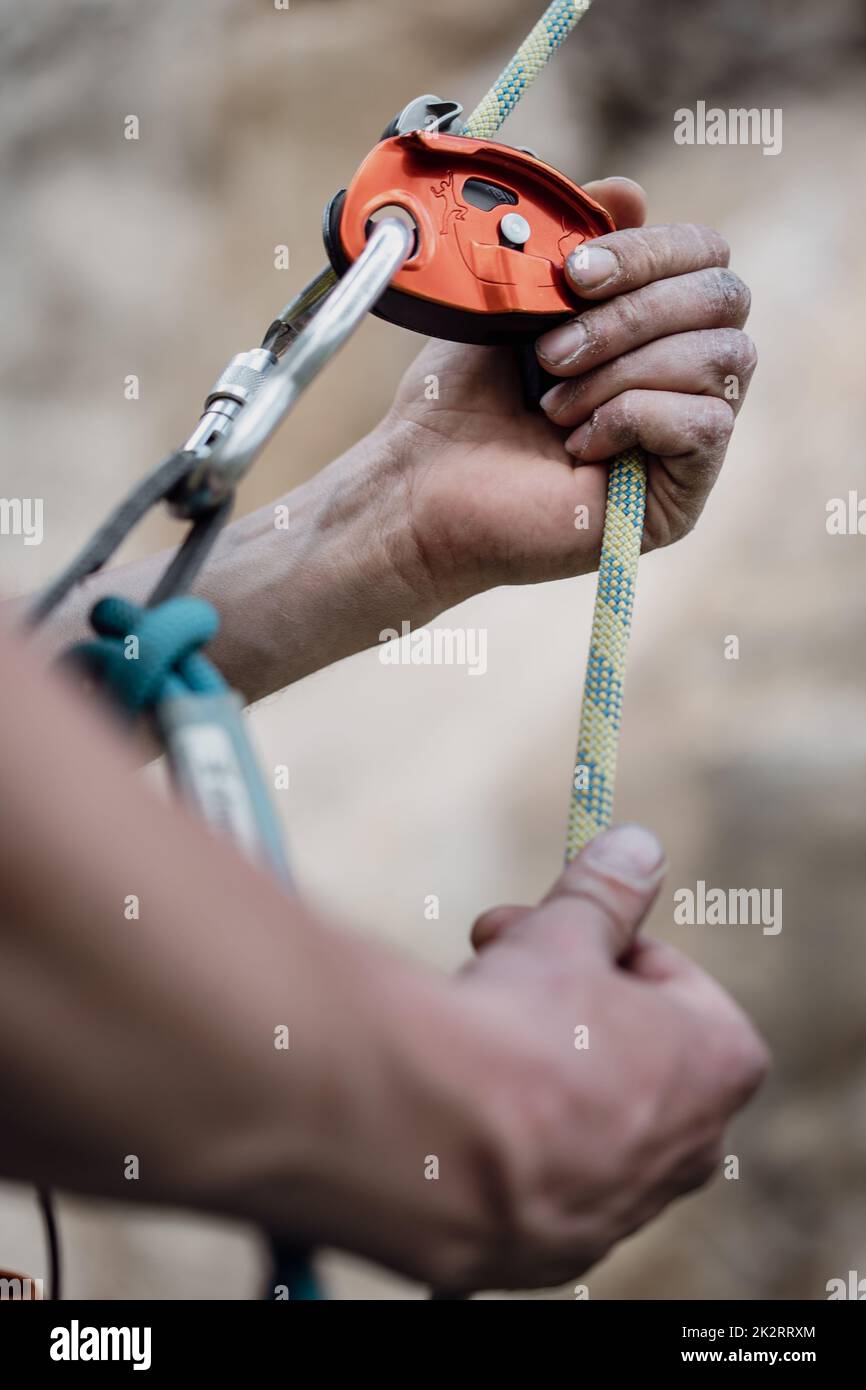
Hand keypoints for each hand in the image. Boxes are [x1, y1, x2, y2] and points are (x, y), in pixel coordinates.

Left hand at [379, 178, 755, 607]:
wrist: (422, 486)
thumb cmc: (460, 403)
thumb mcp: (513, 300)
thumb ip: (573, 244)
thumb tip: (630, 192)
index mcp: (650, 323)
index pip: (704, 256)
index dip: (650, 250)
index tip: (576, 273)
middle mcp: (681, 376)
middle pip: (725, 298)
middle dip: (634, 313)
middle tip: (552, 350)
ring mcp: (685, 439)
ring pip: (721, 358)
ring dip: (622, 369)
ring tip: (553, 403)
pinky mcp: (680, 497)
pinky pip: (707, 423)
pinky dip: (635, 417)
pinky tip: (576, 443)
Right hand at [428, 824, 768, 1291]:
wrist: (433, 1144)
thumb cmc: (521, 1028)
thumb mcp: (563, 937)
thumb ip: (604, 894)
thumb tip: (636, 845)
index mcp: (716, 1066)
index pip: (675, 982)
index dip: (605, 945)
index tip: (548, 928)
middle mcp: (685, 1152)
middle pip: (626, 1049)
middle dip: (560, 999)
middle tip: (490, 955)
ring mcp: (617, 1211)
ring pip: (578, 1114)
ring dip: (529, 1064)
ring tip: (462, 1026)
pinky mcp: (546, 1252)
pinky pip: (530, 1175)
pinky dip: (498, 1135)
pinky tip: (445, 1102)